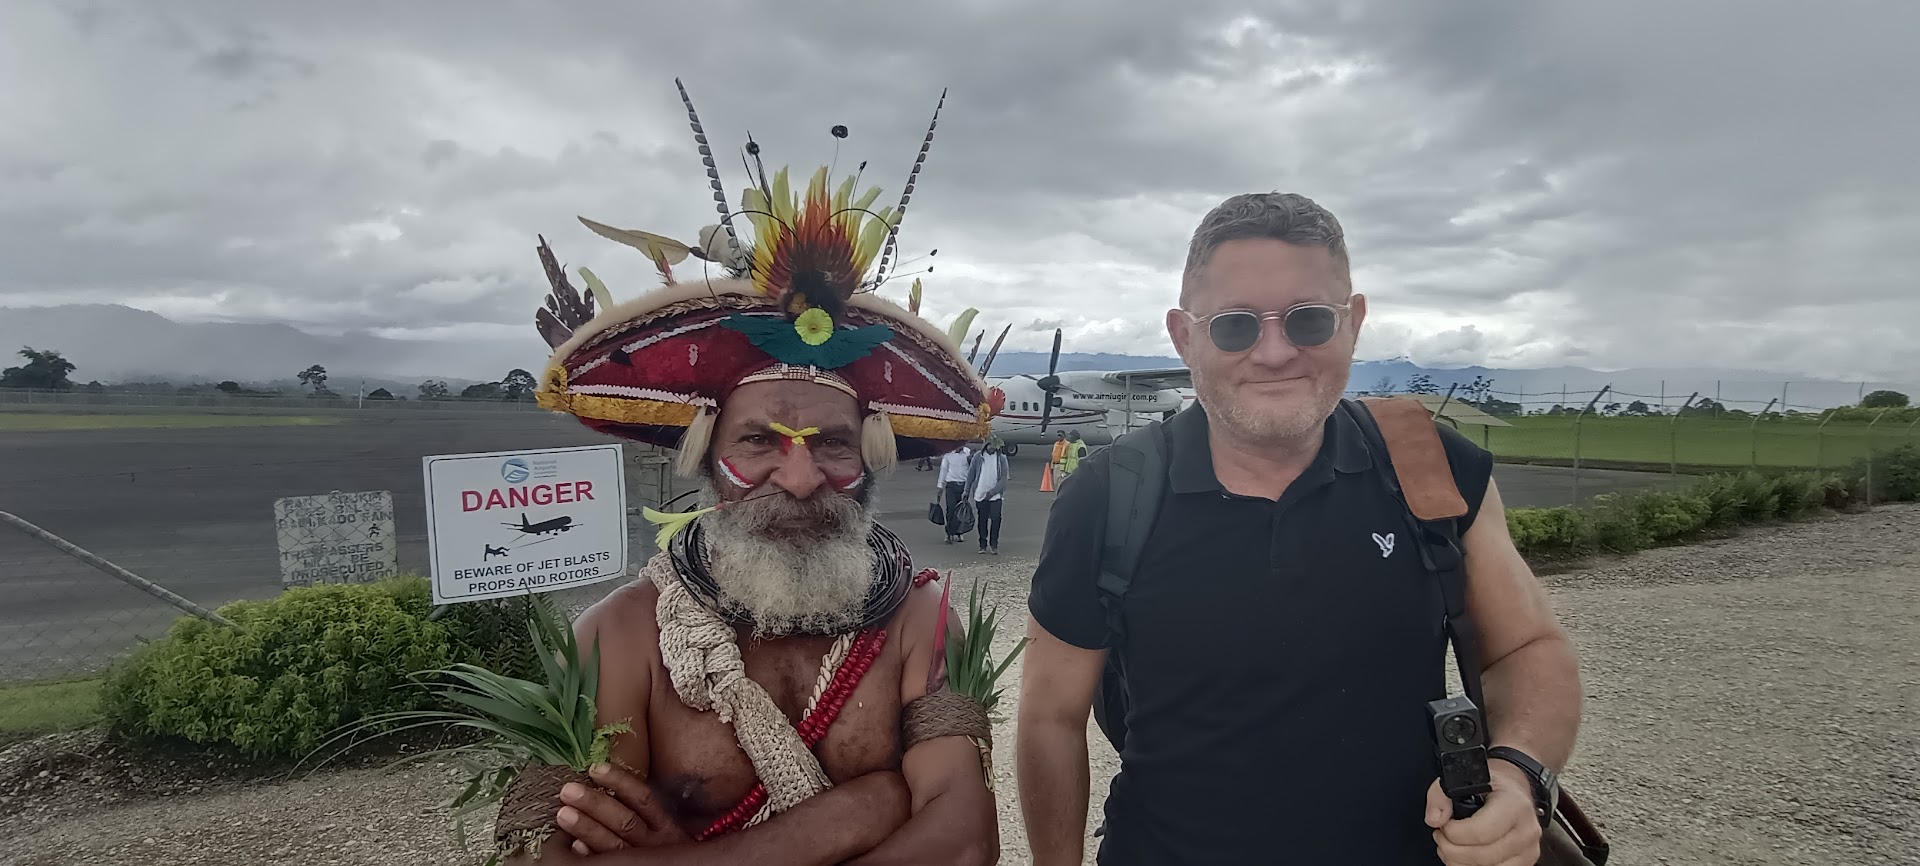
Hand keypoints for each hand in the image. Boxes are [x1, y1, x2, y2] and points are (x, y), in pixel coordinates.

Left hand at [555, 762, 691, 856]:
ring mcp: (639, 859)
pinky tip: (574, 846)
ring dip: (587, 828)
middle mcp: (654, 843)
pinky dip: (590, 854)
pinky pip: (606, 863)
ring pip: (613, 844)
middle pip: (625, 821)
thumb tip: (603, 779)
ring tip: (564, 814)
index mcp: (664, 825)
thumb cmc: (665, 845)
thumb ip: (641, 809)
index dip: (619, 782)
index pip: (643, 799)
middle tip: (568, 791)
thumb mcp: (662, 825)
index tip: (596, 769)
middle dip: (595, 804)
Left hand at [1424, 760, 1541, 865]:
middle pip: (1482, 856)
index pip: (1479, 832)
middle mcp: (1526, 829)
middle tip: (1441, 836)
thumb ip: (1441, 795)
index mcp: (1514, 805)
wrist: (1514, 791)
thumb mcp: (1463, 777)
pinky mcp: (1525, 861)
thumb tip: (1434, 819)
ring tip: (1451, 844)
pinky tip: (1463, 854)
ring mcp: (1528, 849)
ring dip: (1460, 861)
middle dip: (1452, 849)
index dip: (1453, 833)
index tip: (1444, 825)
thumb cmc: (1490, 785)